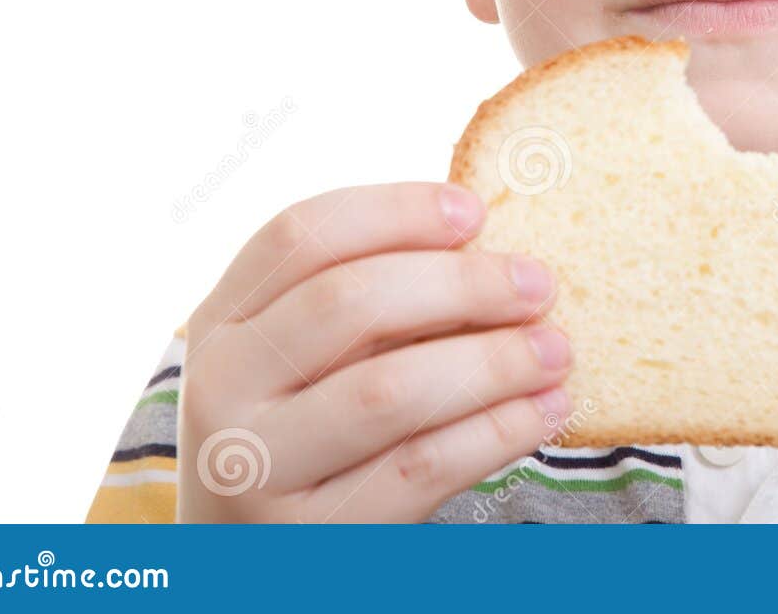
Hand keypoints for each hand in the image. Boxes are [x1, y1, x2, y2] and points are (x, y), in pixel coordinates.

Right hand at [177, 182, 570, 521]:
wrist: (252, 566)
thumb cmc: (305, 435)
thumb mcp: (301, 361)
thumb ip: (366, 304)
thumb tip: (490, 245)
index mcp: (222, 322)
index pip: (300, 235)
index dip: (393, 210)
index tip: (474, 210)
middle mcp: (222, 389)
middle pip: (348, 303)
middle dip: (461, 284)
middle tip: (539, 284)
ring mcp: (258, 468)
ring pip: (389, 390)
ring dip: (491, 360)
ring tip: (555, 350)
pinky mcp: (312, 536)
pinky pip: (421, 467)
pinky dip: (496, 431)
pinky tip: (543, 410)